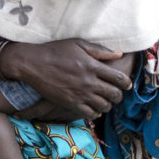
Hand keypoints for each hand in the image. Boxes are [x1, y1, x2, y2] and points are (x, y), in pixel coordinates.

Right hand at [3, 39, 133, 120]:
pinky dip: (95, 113)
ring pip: (104, 106)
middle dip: (119, 95)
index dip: (126, 83)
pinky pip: (90, 114)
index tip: (126, 84)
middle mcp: (89, 82)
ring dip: (107, 104)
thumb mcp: (78, 44)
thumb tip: (119, 54)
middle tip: (116, 94)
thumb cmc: (55, 51)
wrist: (32, 63)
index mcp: (93, 66)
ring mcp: (80, 94)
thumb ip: (100, 50)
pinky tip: (94, 108)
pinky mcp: (70, 103)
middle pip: (114, 94)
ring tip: (105, 101)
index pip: (119, 79)